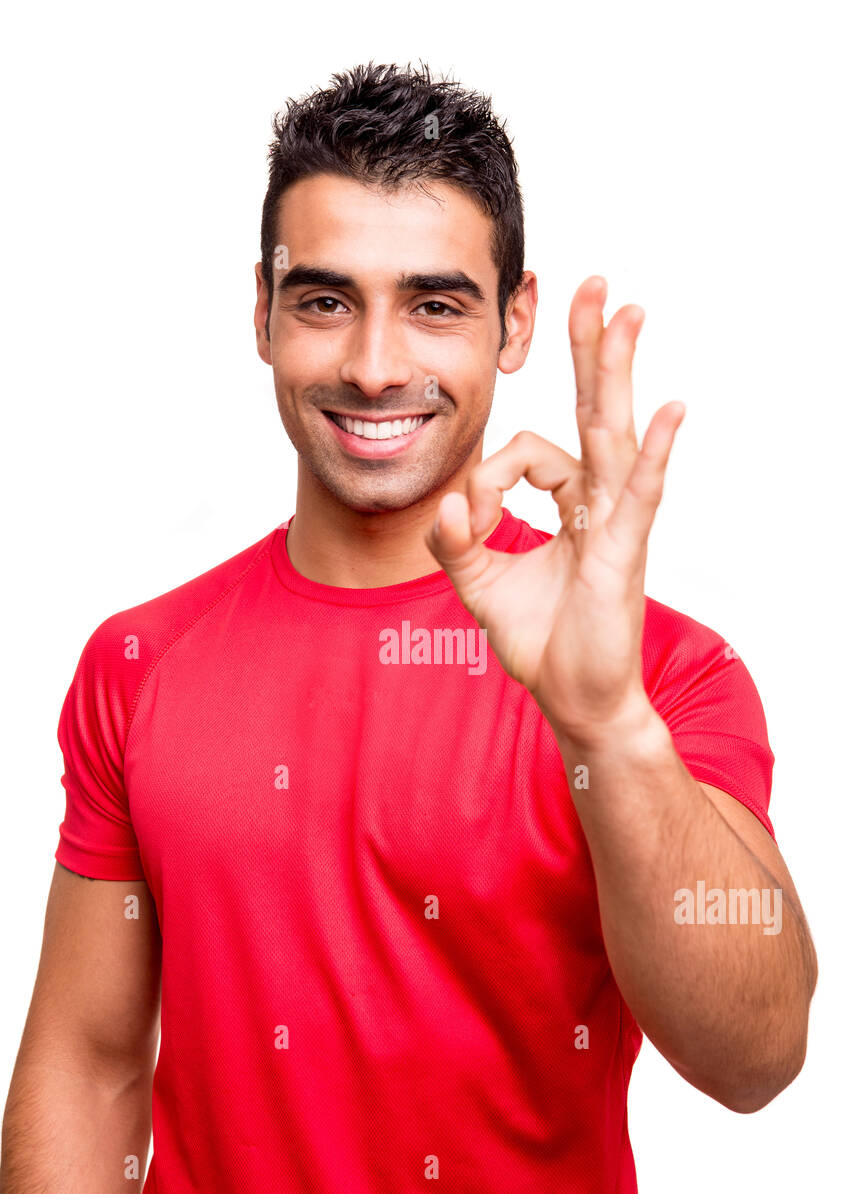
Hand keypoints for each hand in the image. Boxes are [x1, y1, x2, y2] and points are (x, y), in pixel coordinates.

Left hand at [425, 275, 685, 745]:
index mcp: (567, 502)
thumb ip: (456, 542)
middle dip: (589, 347)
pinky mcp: (624, 551)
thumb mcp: (480, 584)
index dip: (484, 478)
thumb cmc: (541, 642)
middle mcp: (597, 501)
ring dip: (616, 371)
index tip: (466, 523)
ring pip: (613, 432)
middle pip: (590, 409)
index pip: (522, 454)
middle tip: (595, 284)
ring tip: (627, 310)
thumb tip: (444, 504)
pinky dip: (650, 453)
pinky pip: (638, 493)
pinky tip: (666, 412)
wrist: (575, 700)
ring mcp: (615, 521)